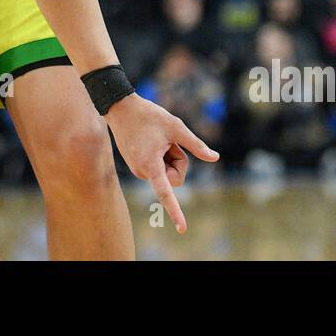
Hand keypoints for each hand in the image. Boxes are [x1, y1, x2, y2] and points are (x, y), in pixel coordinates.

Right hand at [104, 92, 218, 233]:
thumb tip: (215, 158)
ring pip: (166, 172)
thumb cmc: (148, 115)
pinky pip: (157, 167)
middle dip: (178, 161)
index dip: (175, 211)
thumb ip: (195, 145)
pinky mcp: (136, 166)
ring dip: (168, 156)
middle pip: (174, 178)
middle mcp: (142, 172)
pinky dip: (160, 155)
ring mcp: (137, 170)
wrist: (120, 107)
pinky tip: (150, 139)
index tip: (182, 229)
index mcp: (150, 165)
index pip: (165, 193)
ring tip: (157, 138)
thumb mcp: (175, 126)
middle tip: (168, 141)